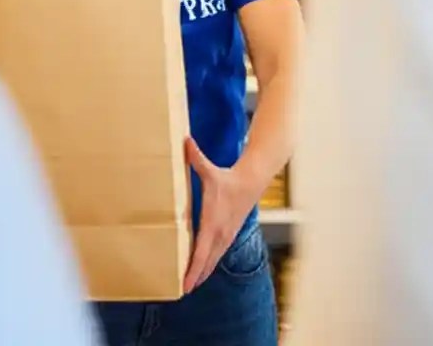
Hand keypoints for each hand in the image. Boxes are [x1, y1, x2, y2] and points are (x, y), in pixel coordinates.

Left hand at [182, 137, 262, 293]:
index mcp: (213, 222)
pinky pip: (216, 255)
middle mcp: (220, 233)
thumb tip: (184, 141)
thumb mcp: (210, 169)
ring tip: (187, 287)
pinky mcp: (227, 235)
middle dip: (194, 277)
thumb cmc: (228, 178)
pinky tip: (200, 274)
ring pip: (211, 261)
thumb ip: (195, 157)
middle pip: (205, 262)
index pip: (201, 251)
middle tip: (180, 291)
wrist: (252, 182)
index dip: (193, 268)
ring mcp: (225, 236)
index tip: (186, 282)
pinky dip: (207, 266)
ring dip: (200, 274)